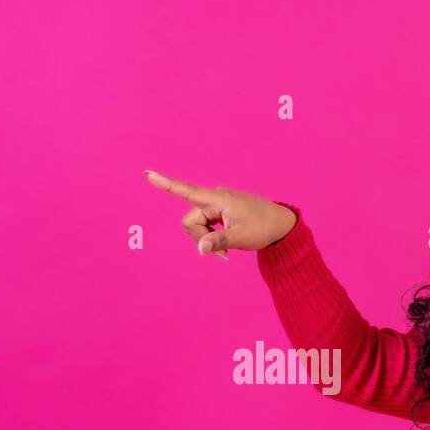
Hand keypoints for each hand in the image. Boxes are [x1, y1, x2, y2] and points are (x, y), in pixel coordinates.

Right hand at [144, 170, 297, 256]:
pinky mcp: (220, 212)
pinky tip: (225, 247)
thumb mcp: (241, 238)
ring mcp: (217, 205)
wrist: (281, 224)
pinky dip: (211, 238)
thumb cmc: (263, 227)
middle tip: (220, 254)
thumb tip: (199, 249)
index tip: (148, 174)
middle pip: (190, 220)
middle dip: (199, 238)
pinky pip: (206, 226)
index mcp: (218, 199)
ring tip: (226, 251)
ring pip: (197, 225)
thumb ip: (218, 242)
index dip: (167, 184)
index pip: (187, 191)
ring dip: (206, 240)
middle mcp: (215, 198)